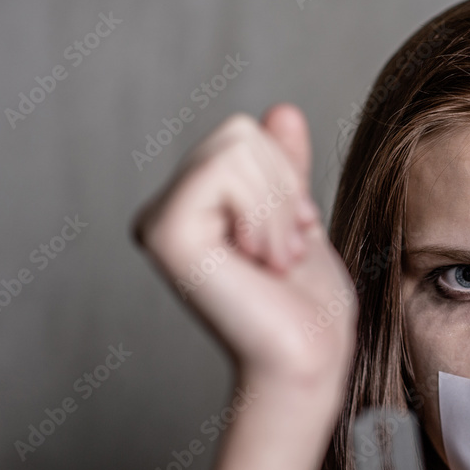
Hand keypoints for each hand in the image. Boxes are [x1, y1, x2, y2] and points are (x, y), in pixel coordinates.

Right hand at [132, 104, 356, 403]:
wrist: (308, 359)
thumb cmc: (307, 306)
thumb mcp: (298, 219)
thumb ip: (283, 169)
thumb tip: (282, 110)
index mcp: (194, 207)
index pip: (243, 133)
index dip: (285, 177)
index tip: (294, 233)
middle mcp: (166, 211)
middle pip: (239, 132)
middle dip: (284, 190)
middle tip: (285, 251)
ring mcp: (161, 221)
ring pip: (237, 146)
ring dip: (279, 209)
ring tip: (275, 260)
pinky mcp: (166, 232)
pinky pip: (225, 169)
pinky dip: (264, 214)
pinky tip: (260, 261)